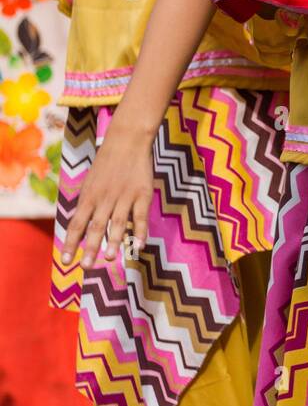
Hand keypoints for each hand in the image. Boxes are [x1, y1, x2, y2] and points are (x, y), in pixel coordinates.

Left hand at [60, 118, 153, 268]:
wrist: (128, 139)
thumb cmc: (107, 162)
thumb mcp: (90, 181)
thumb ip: (86, 204)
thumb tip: (77, 223)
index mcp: (89, 196)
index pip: (77, 223)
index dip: (71, 242)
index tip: (66, 260)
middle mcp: (105, 197)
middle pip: (96, 226)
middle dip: (90, 247)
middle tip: (86, 266)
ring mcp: (125, 196)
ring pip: (118, 223)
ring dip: (113, 241)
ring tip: (109, 258)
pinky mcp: (142, 193)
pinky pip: (141, 216)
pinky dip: (140, 231)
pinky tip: (139, 246)